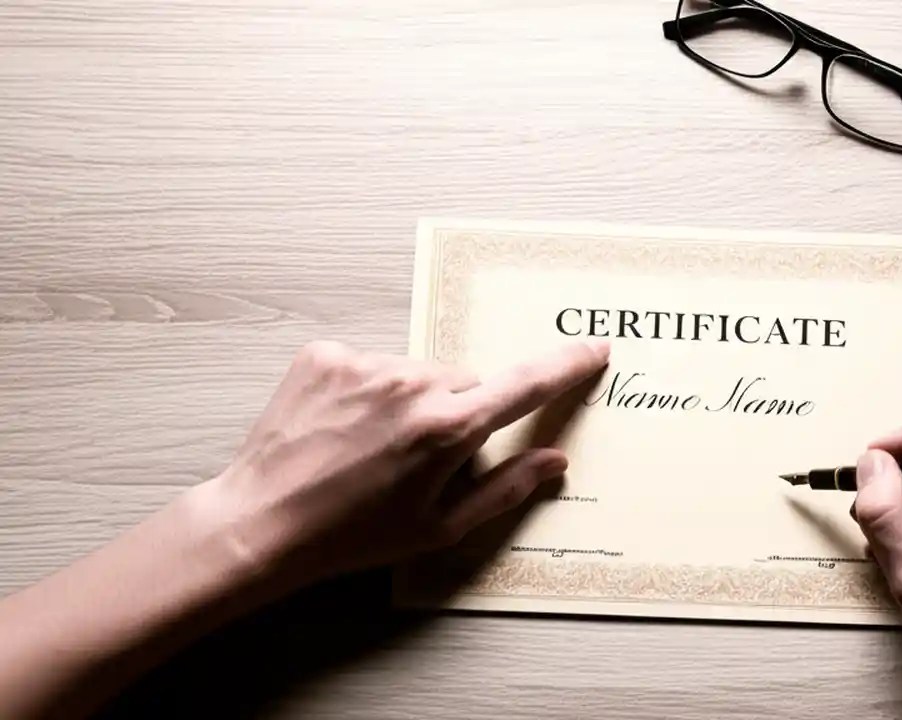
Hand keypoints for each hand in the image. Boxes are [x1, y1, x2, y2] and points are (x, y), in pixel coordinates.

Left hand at [199, 339, 609, 590]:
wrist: (262, 523)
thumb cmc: (353, 536)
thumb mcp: (440, 528)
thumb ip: (507, 489)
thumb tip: (555, 462)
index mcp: (448, 429)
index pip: (526, 385)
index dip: (566, 366)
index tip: (593, 349)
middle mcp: (412, 385)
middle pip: (465, 382)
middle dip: (459, 412)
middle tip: (422, 458)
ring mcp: (365, 364)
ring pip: (417, 372)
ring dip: (411, 401)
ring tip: (372, 447)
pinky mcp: (327, 355)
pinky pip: (372, 364)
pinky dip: (368, 390)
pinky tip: (343, 428)